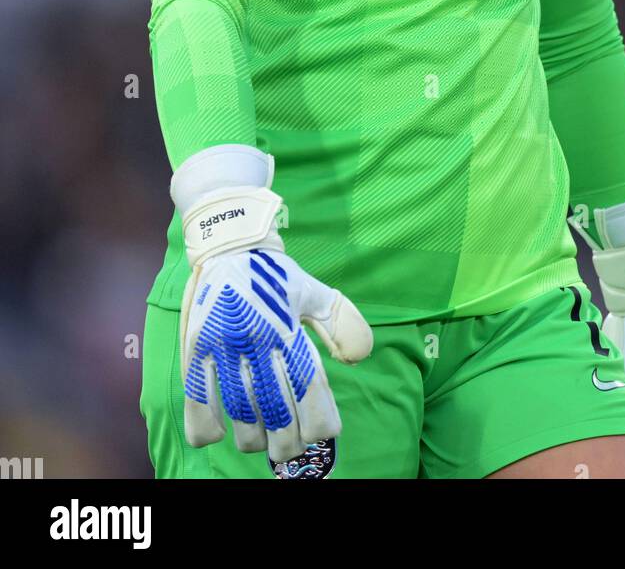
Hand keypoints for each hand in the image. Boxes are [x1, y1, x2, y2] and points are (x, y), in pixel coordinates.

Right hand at [172, 144, 372, 463]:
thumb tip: (362, 356)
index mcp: (288, 326)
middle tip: (289, 450)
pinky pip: (196, 395)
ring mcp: (224, 342)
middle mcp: (257, 337)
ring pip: (239, 408)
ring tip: (258, 443)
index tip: (323, 434)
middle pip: (275, 408)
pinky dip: (204, 425)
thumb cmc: (275, 274)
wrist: (229, 240)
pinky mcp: (196, 344)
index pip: (308, 385)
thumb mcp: (312, 291)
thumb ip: (339, 322)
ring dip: (251, 437)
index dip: (318, 419)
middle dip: (285, 441)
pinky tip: (215, 435)